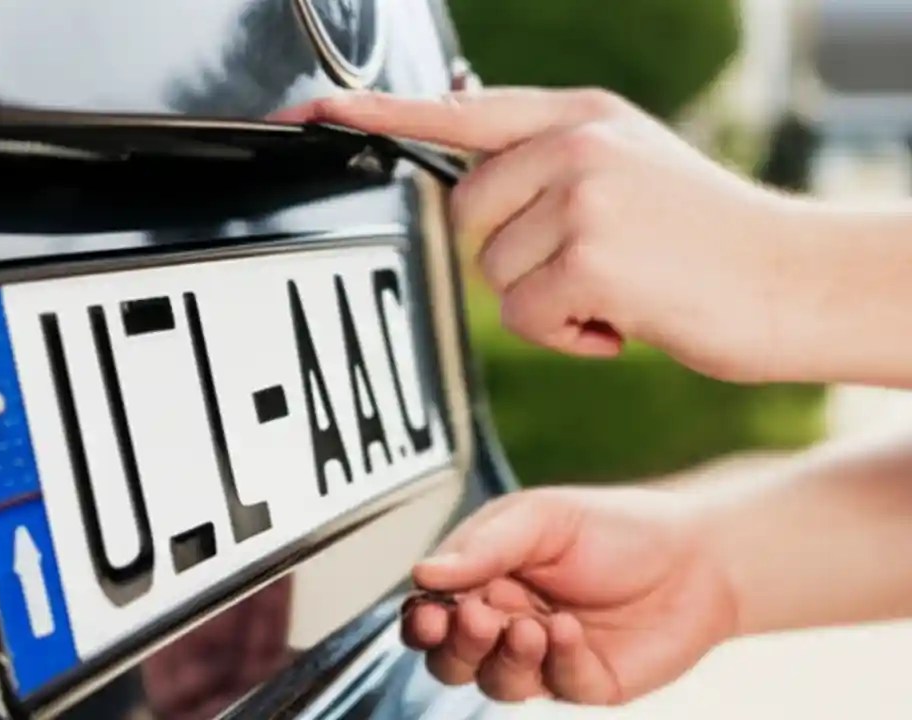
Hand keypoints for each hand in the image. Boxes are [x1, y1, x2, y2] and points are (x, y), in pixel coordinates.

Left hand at [273, 88, 803, 382]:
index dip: (379, 114)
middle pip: (465, 213)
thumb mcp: (632, 166)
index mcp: (580, 117)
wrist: (791, 279)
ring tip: (614, 294)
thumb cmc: (706, 236)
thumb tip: (474, 183)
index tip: (315, 115)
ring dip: (547, 304)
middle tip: (577, 270)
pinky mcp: (593, 255)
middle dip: (508, 258)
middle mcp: (576, 143)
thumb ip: (552, 163)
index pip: (460, 109)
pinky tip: (619, 323)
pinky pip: (527, 316)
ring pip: (496, 273)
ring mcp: (585, 194)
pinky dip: (567, 338)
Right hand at [401, 487, 737, 704]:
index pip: (431, 609)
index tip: (428, 612)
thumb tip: (421, 574)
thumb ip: (482, 546)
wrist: (698, 555)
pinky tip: (570, 630)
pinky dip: (557, 659)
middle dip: (454, 645)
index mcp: (482, 578)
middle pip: (451, 658)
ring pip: (494, 681)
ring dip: (503, 657)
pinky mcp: (583, 681)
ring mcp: (542, 657)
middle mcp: (505, 620)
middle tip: (474, 618)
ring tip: (530, 626)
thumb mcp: (541, 518)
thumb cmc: (615, 527)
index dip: (421, 619)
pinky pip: (555, 685)